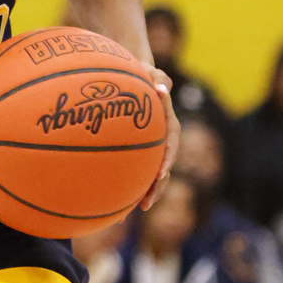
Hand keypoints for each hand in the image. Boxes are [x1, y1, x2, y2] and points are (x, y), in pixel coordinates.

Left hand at [139, 66, 179, 207]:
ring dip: (144, 193)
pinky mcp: (136, 150)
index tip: (160, 173)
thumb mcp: (151, 70)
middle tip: (146, 203)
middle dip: (156, 187)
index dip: (168, 159)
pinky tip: (111, 203)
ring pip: (150, 174)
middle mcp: (162, 139)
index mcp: (168, 123)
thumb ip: (158, 77)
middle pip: (163, 166)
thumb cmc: (142, 73)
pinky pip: (134, 169)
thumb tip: (163, 88)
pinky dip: (127, 186)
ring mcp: (150, 147)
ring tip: (129, 212)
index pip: (171, 143)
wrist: (134, 76)